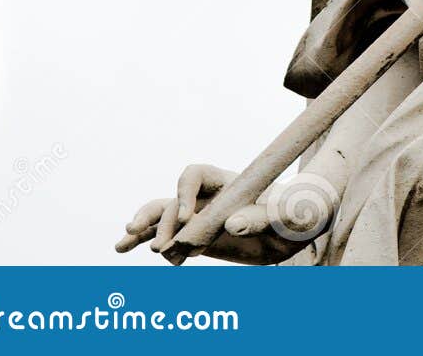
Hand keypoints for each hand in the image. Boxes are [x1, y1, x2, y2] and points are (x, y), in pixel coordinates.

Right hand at [115, 163, 337, 264]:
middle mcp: (211, 196)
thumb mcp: (290, 214)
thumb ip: (264, 218)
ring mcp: (202, 216)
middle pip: (175, 200)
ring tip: (122, 245)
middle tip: (159, 246)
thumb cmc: (300, 212)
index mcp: (231, 181)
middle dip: (164, 221)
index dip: (185, 192)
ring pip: (164, 215)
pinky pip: (168, 236)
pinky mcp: (198, 236)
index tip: (188, 217)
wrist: (300, 226)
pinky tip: (125, 248)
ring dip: (144, 228)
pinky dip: (147, 240)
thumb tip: (232, 225)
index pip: (196, 174)